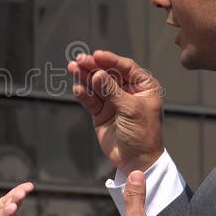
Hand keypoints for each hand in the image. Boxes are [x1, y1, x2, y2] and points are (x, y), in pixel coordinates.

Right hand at [67, 50, 163, 173]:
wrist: (136, 160)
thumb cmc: (143, 135)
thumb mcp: (130, 109)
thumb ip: (112, 91)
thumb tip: (97, 74)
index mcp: (143, 86)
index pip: (125, 67)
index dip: (110, 60)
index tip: (96, 55)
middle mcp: (128, 91)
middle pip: (108, 73)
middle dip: (93, 66)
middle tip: (79, 59)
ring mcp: (113, 101)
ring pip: (96, 84)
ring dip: (84, 76)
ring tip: (72, 68)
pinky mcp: (101, 112)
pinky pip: (90, 99)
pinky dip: (83, 93)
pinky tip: (77, 88)